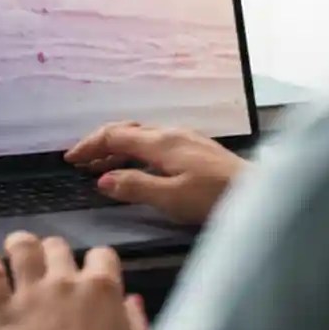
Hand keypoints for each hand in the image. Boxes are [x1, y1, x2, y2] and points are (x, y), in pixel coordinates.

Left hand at [0, 233, 148, 329]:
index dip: (97, 261)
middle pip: (58, 247)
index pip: (102, 254)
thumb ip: (136, 322)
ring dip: (20, 243)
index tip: (93, 270)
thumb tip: (132, 301)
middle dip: (55, 251)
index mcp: (102, 289)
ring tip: (16, 244)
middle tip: (51, 260)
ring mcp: (30, 293)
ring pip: (22, 248)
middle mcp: (66, 282)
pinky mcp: (0, 310)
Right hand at [65, 121, 247, 224]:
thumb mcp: (170, 198)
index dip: (89, 145)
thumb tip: (103, 179)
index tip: (69, 159)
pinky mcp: (197, 149)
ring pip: (142, 137)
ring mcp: (186, 139)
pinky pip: (156, 144)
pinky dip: (137, 153)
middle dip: (101, 144)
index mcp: (162, 142)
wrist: (259, 194)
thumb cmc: (215, 198)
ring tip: (101, 167)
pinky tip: (138, 168)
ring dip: (118, 149)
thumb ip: (135, 186)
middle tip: (80, 162)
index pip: (115, 134)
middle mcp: (172, 134)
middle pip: (128, 131)